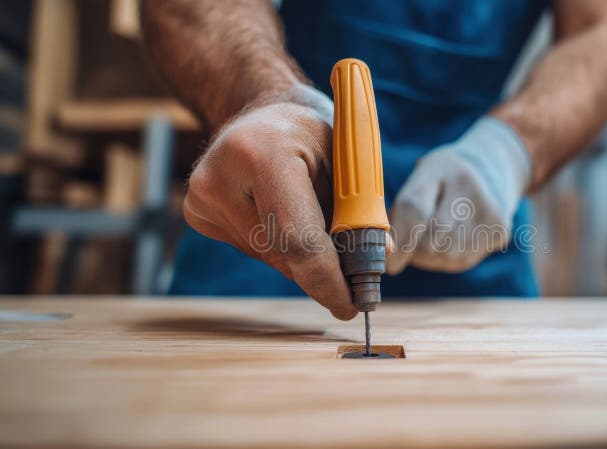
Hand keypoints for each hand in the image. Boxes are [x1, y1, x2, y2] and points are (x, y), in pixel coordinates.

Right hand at [183, 86, 358, 319]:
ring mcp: (201, 197)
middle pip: (282, 255)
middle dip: (321, 273)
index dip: (327, 280)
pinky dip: (279, 246)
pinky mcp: (196, 214)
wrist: (264, 115)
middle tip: (350, 281)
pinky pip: (252, 249)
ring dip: (301, 258)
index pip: (298, 239)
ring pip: (268, 257)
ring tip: (314, 221)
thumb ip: (361, 212)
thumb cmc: (312, 137)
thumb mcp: (345, 162)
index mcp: (262, 154)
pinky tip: (282, 215)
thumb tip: (376, 261)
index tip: (352, 305)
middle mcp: (220, 177)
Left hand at [387, 117, 531, 273]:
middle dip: (416, 249)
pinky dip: (450, 258)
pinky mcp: (500, 230)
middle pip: (429, 242)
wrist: (491, 167)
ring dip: (432, 256)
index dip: (399, 242)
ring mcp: (487, 210)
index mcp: (439, 168)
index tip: (390, 264)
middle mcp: (467, 187)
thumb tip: (388, 256)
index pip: (414, 210)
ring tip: (439, 233)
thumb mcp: (417, 182)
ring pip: (445, 257)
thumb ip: (400, 214)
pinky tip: (457, 237)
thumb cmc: (441, 181)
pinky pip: (461, 261)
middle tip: (417, 236)